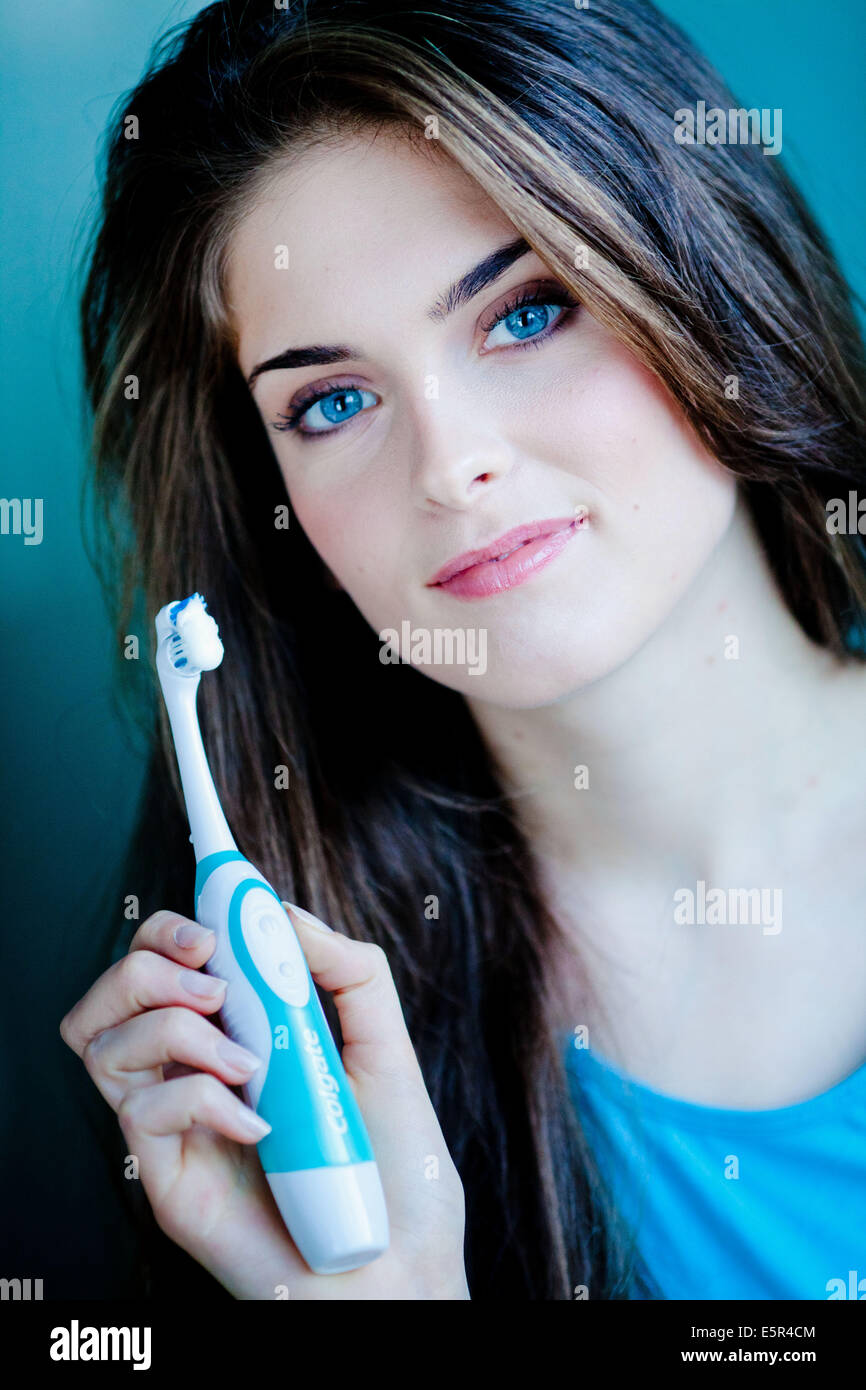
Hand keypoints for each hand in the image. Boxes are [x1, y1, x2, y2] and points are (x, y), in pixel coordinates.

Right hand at [60, 905, 469, 1299]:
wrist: (398, 1265)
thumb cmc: (393, 1168)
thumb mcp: (385, 1050)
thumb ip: (349, 973)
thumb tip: (287, 916)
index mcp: (238, 1039)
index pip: (171, 965)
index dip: (173, 925)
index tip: (212, 903)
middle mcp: (194, 1076)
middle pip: (113, 993)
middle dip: (153, 960)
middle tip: (215, 975)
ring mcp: (173, 1128)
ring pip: (102, 1042)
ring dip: (171, 1024)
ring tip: (243, 1055)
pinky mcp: (165, 1180)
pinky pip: (143, 1111)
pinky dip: (201, 1100)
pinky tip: (257, 1124)